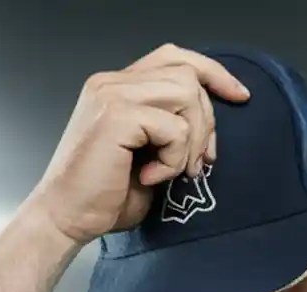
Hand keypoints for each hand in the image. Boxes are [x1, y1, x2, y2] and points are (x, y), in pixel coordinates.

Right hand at [27, 43, 250, 244]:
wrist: (67, 219)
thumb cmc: (103, 195)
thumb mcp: (146, 152)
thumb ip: (169, 125)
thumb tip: (211, 123)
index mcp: (117, 86)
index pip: (174, 57)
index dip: (213, 72)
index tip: (240, 96)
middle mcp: (111, 82)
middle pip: (188, 76)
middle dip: (206, 121)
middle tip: (198, 163)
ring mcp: (112, 95)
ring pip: (186, 95)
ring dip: (191, 141)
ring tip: (174, 171)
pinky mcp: (116, 116)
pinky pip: (174, 128)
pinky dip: (173, 159)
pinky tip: (150, 178)